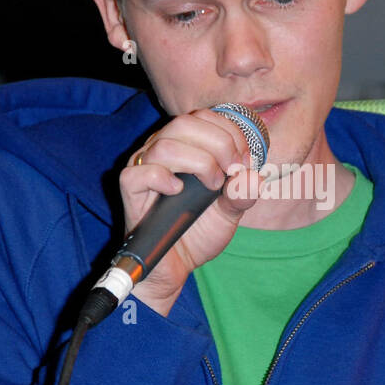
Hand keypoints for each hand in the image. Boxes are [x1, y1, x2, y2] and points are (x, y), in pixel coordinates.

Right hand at [118, 108, 261, 315]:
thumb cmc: (197, 232)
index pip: (203, 117)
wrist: (176, 266)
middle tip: (231, 171)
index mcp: (185, 146)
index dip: (229, 133)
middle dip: (218, 143)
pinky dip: (161, 178)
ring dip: (198, 161)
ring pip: (164, 146)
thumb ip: (243, 193)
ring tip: (212, 185)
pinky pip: (138, 173)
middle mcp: (161, 151)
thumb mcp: (230, 212)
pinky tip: (178, 191)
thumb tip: (253, 176)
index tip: (244, 161)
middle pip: (184, 124)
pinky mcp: (130, 192)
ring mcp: (143, 169)